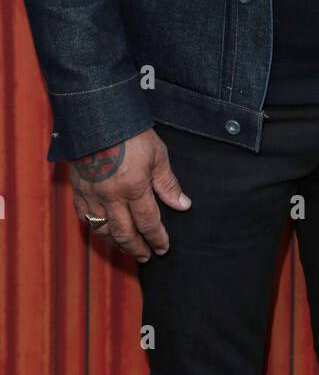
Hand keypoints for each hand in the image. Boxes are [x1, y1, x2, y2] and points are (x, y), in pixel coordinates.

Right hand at [67, 128, 191, 261]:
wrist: (97, 117)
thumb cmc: (131, 133)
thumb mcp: (158, 155)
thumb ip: (168, 183)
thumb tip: (183, 205)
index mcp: (134, 188)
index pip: (148, 223)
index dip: (157, 239)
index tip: (163, 248)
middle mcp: (112, 197)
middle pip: (125, 233)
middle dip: (137, 248)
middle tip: (146, 257)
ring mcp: (93, 195)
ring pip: (103, 230)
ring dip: (116, 244)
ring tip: (127, 249)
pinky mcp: (79, 189)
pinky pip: (85, 218)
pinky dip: (95, 229)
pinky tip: (103, 232)